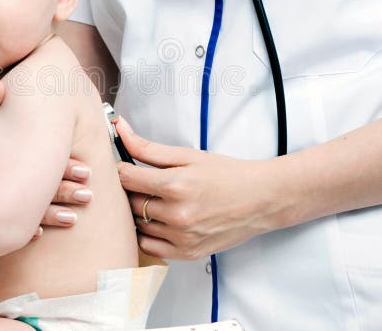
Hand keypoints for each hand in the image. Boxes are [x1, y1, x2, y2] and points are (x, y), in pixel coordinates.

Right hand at [0, 78, 92, 231]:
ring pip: (8, 208)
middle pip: (20, 186)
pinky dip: (13, 228)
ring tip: (74, 218)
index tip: (82, 166)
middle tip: (88, 193)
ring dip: (43, 214)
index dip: (55, 164)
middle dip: (57, 192)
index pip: (21, 157)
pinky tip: (39, 234)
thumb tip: (3, 89)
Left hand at [115, 118, 286, 259]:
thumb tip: (120, 129)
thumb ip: (148, 147)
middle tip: (143, 182)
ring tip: (155, 200)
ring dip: (139, 212)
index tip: (126, 167)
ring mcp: (182, 237)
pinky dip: (148, 233)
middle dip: (131, 190)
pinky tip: (159, 220)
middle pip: (130, 202)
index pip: (126, 178)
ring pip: (138, 225)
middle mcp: (177, 215)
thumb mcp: (187, 155)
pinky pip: (150, 246)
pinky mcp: (187, 253)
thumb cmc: (227, 174)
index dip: (121, 169)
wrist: (261, 199)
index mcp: (175, 186)